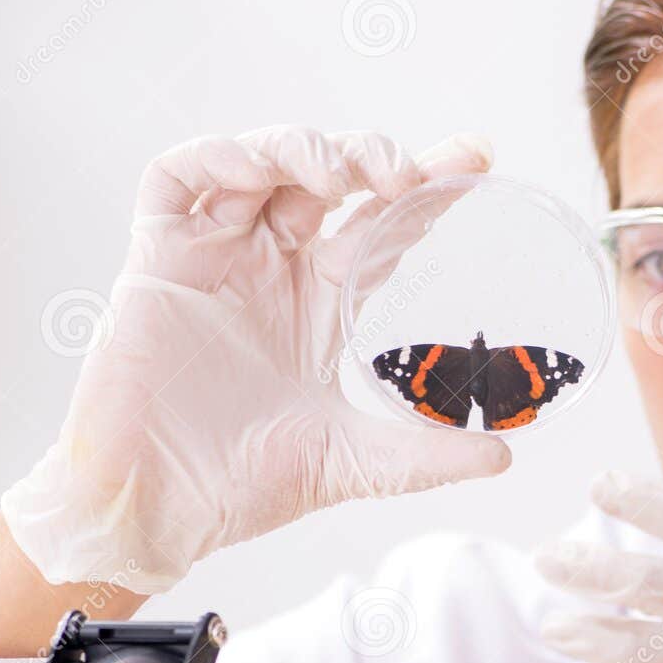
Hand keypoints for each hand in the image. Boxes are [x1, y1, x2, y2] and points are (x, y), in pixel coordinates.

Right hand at [0, 126, 509, 592]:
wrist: (159, 512)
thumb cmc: (243, 486)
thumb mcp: (353, 463)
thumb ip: (426, 455)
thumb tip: (505, 455)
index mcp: (319, 303)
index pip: (379, 224)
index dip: (425, 189)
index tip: (476, 162)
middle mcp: (271, 268)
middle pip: (326, 179)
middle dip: (370, 156)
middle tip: (409, 172)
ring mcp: (213, 257)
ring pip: (258, 162)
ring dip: (304, 149)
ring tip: (345, 174)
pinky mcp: (157, 259)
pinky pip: (175, 180)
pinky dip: (216, 157)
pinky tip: (259, 171)